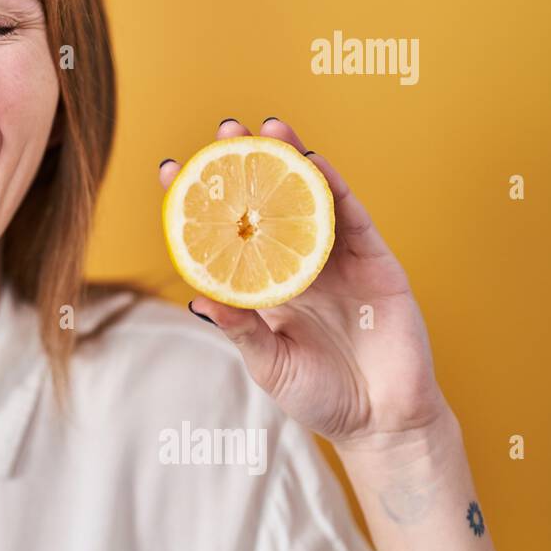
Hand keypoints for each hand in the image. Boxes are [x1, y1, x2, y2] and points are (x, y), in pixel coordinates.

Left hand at [158, 118, 449, 447]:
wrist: (381, 424)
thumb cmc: (319, 395)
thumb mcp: (267, 363)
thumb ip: (239, 329)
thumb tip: (196, 299)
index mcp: (266, 284)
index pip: (228, 232)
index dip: (202, 200)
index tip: (170, 169)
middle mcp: (300, 263)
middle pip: (269, 202)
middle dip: (247, 164)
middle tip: (225, 130)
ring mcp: (339, 259)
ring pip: (311, 197)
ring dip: (292, 159)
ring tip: (269, 127)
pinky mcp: (376, 262)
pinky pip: (352, 216)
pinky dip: (334, 185)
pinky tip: (314, 160)